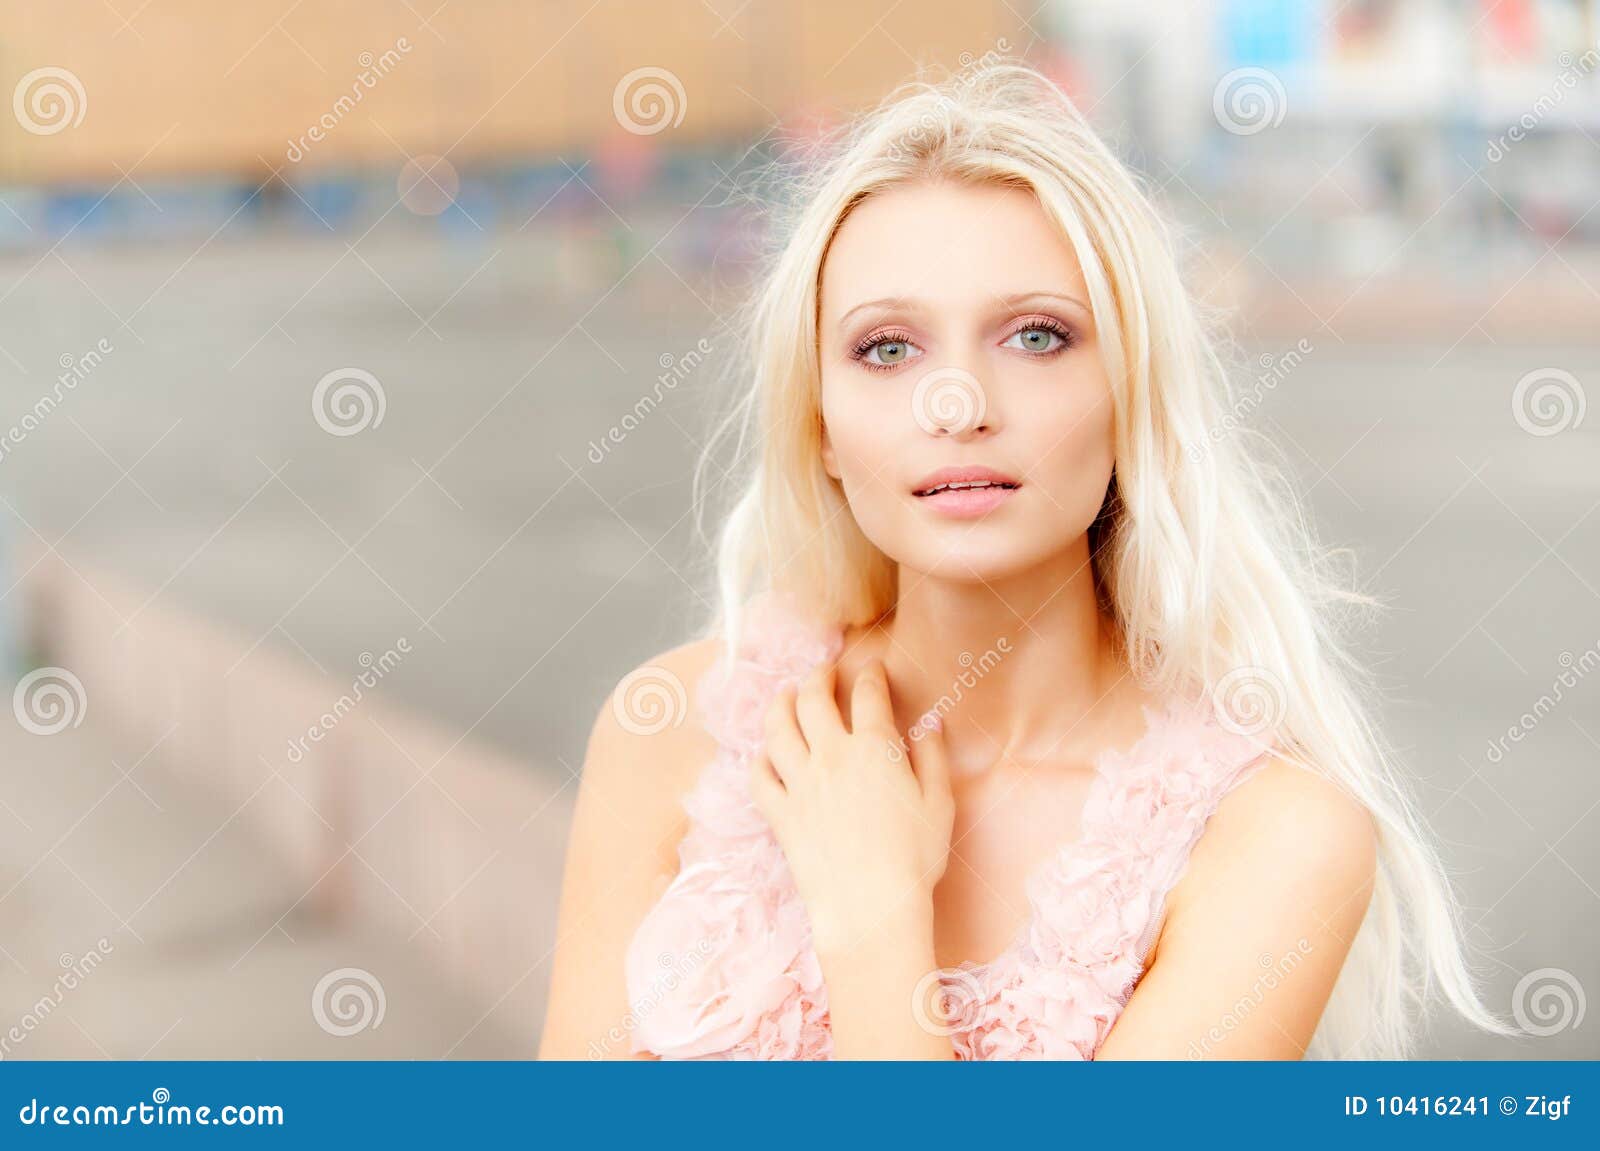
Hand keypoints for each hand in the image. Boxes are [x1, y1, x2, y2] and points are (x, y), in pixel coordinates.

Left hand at [749, 658, 954, 956]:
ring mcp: (801, 784)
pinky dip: (758, 760)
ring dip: (779, 704)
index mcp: (874, 749)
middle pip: (814, 700)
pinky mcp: (780, 814)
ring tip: (784, 695)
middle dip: (818, 677)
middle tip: (822, 672)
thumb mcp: (939, 804)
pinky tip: (765, 755)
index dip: (871, 675)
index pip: (868, 695)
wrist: (871, 907)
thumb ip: (933, 757)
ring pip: (777, 728)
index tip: (872, 669)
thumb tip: (932, 723)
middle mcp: (832, 756)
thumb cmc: (915, 859)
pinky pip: (758, 777)